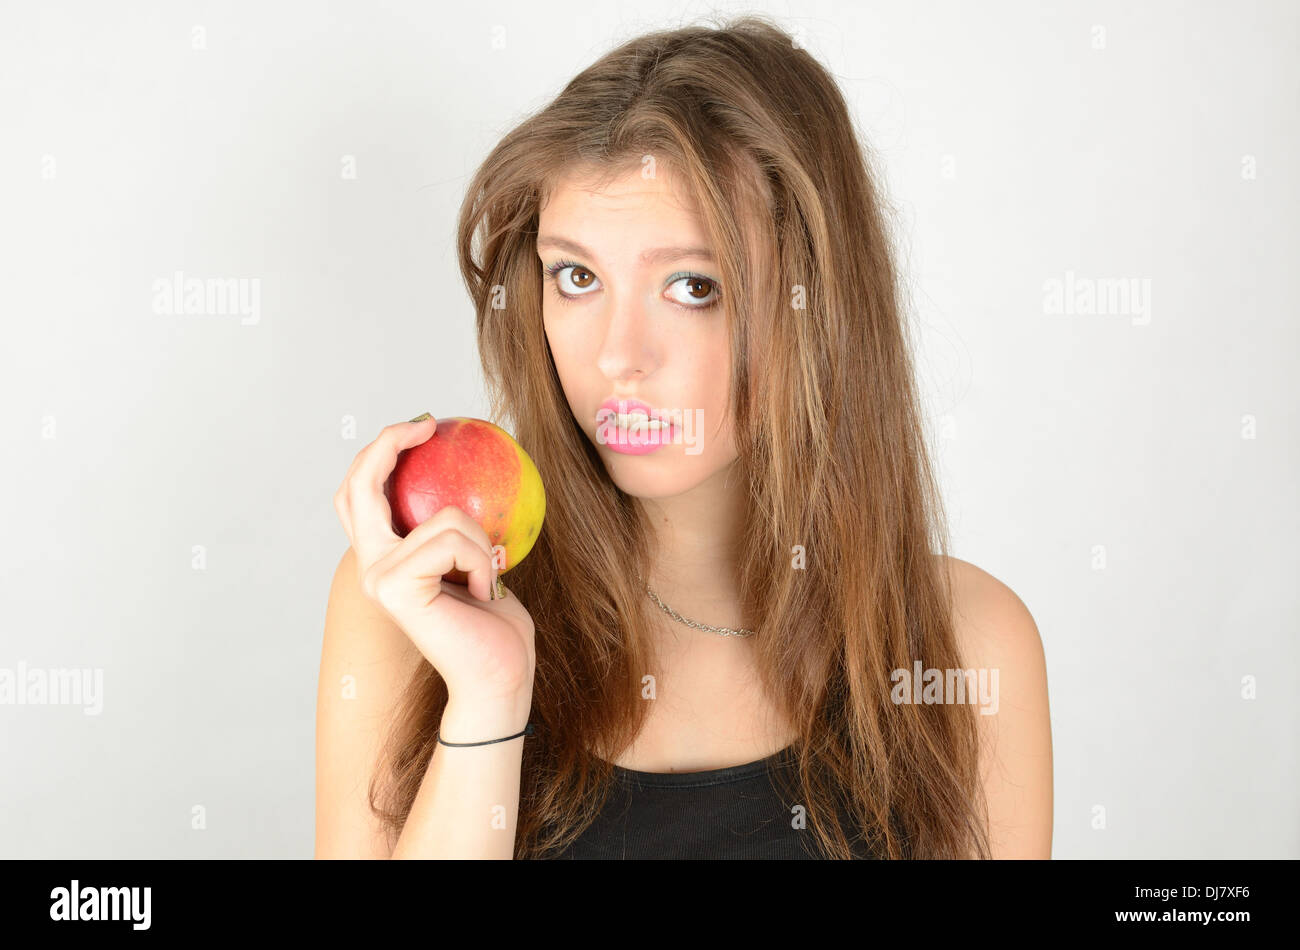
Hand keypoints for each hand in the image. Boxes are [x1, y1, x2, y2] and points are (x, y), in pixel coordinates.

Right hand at [333, 416, 535, 704]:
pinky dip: (482, 560)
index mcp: (385, 560)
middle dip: (388, 444)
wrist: (501, 674)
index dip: (379, 452)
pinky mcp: (395, 586)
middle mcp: (370, 568)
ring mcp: (378, 577)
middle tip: (426, 425)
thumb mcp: (478, 558)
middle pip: (359, 487)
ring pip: (441, 516)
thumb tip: (471, 467)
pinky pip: (452, 539)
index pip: (359, 495)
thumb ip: (458, 526)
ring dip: (481, 542)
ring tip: (487, 579)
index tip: (423, 426)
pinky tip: (484, 592)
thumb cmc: (497, 623)